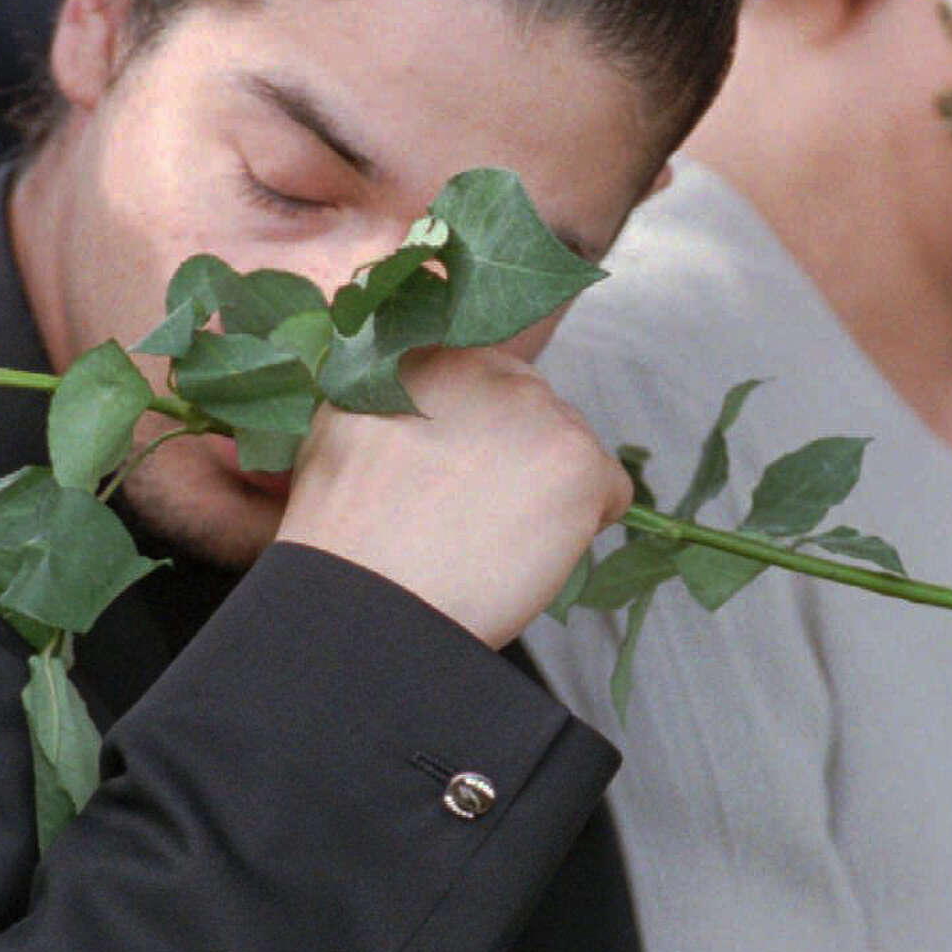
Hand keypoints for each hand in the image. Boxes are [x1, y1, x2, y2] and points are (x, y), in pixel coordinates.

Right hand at [278, 346, 631, 647]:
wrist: (366, 599)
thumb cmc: (346, 537)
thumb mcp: (341, 430)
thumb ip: (390, 401)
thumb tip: (425, 412)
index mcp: (429, 353)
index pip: (486, 385)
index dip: (475, 437)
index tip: (454, 477)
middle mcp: (489, 366)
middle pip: (533, 414)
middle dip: (515, 459)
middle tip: (472, 515)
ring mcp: (539, 411)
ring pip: (569, 453)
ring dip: (546, 494)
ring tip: (490, 540)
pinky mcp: (578, 460)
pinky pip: (610, 493)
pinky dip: (583, 529)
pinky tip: (527, 555)